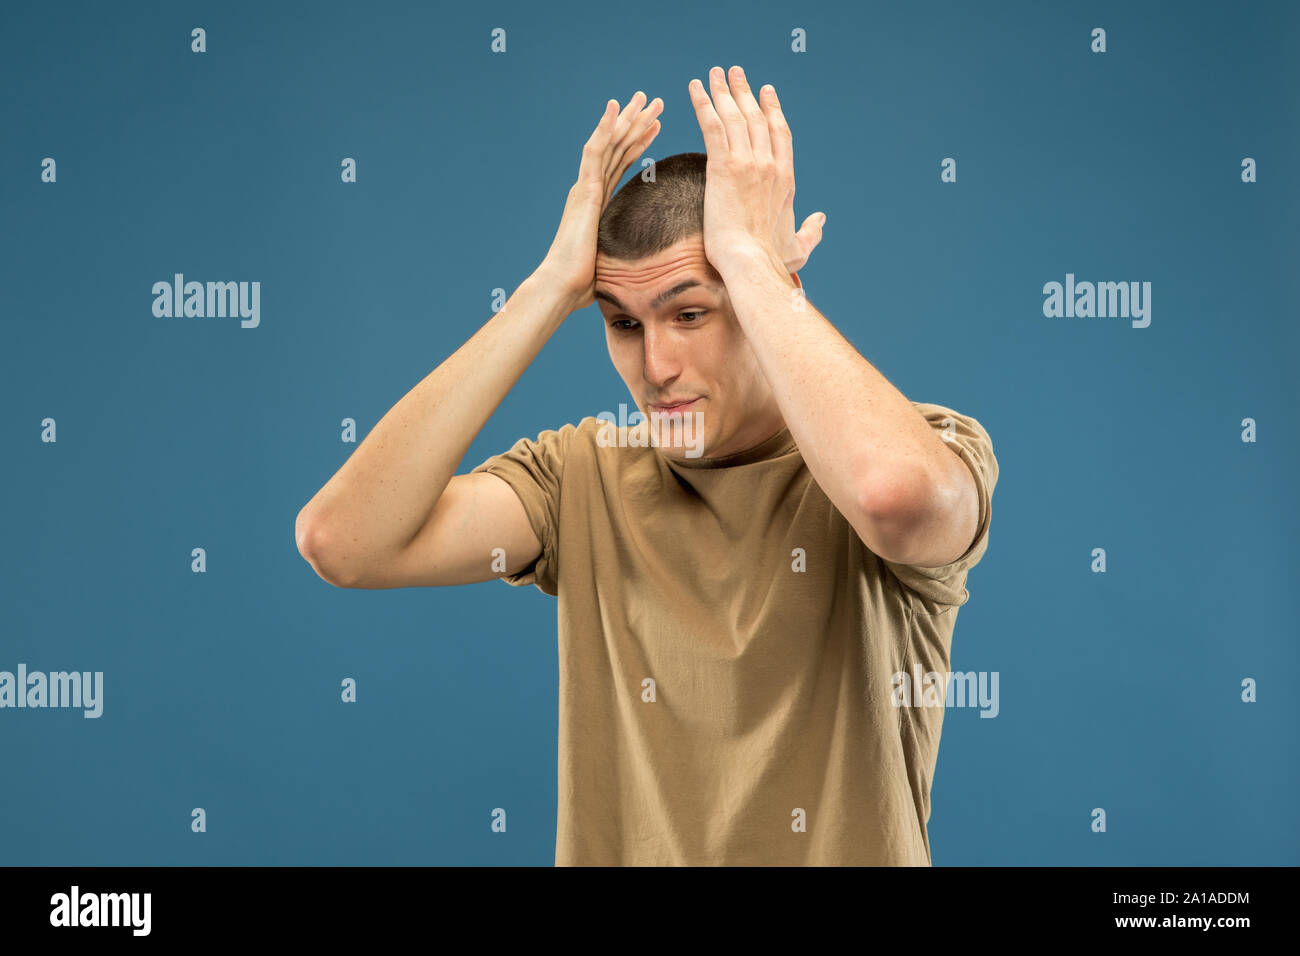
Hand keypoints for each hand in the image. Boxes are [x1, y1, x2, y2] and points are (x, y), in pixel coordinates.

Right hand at [538, 92, 663, 310]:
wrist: (562, 286)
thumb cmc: (584, 283)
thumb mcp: (613, 261)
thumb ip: (624, 253)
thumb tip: (645, 268)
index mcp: (596, 202)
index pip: (621, 165)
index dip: (638, 144)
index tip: (655, 127)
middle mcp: (589, 189)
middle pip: (618, 148)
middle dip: (636, 124)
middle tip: (656, 103)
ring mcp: (585, 187)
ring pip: (609, 143)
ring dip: (627, 118)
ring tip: (645, 98)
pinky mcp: (583, 190)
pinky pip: (595, 151)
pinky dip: (605, 127)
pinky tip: (615, 107)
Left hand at [688, 65, 823, 275]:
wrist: (751, 263)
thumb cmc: (771, 261)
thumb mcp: (799, 248)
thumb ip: (811, 232)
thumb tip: (821, 220)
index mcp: (785, 178)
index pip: (780, 134)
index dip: (772, 110)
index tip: (766, 92)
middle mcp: (769, 164)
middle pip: (756, 118)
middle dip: (746, 91)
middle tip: (735, 73)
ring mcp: (747, 163)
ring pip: (734, 116)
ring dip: (723, 91)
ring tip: (714, 73)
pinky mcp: (723, 167)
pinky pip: (712, 126)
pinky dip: (703, 104)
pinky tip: (694, 88)